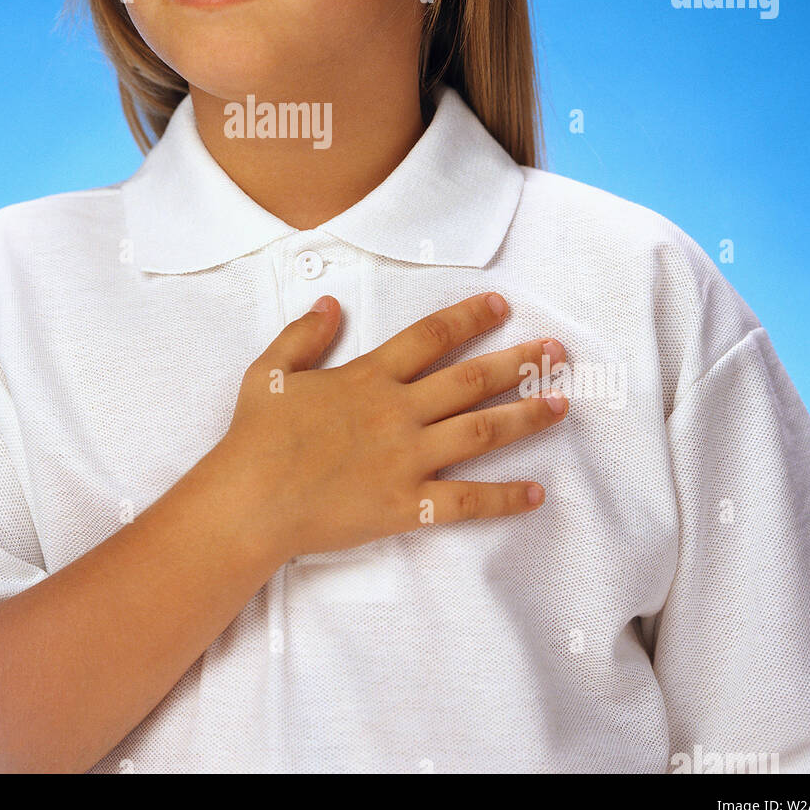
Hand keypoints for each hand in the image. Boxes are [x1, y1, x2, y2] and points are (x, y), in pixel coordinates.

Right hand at [211, 291, 568, 562]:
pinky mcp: (406, 506)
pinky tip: (537, 493)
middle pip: (471, 379)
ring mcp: (406, 460)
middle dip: (519, 361)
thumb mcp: (269, 371)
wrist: (248, 502)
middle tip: (557, 350)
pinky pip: (466, 501)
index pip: (430, 336)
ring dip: (526, 417)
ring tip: (562, 403)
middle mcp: (397, 413)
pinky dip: (504, 498)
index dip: (469, 317)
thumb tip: (332, 303)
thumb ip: (303, 334)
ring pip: (481, 432)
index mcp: (368, 376)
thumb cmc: (255, 438)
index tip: (502, 305)